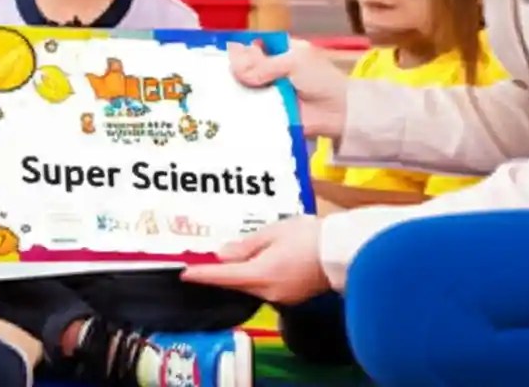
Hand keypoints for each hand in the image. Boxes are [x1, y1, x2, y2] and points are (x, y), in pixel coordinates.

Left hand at [180, 216, 330, 304]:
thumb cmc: (311, 236)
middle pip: (236, 283)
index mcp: (261, 274)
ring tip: (227, 261)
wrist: (343, 250)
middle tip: (202, 263)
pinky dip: (255, 277)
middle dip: (219, 274)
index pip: (224, 276)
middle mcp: (269, 291)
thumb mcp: (273, 232)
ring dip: (238, 275)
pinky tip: (254, 265)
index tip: (185, 273)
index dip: (202, 274)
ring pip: (250, 286)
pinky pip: (265, 287)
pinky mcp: (292, 295)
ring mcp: (282, 296)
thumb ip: (246, 245)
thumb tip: (224, 255)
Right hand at [229, 40, 348, 137]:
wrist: (336, 112)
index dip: (238, 48)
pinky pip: (247, 106)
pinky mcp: (265, 110)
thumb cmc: (319, 79)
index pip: (251, 45)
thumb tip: (235, 68)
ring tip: (218, 90)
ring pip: (242, 86)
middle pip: (242, 66)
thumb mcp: (293, 63)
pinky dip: (239, 106)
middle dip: (232, 69)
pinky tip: (225, 104)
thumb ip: (263, 65)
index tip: (222, 52)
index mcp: (278, 50)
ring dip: (232, 88)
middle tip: (221, 73)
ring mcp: (265, 90)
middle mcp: (268, 69)